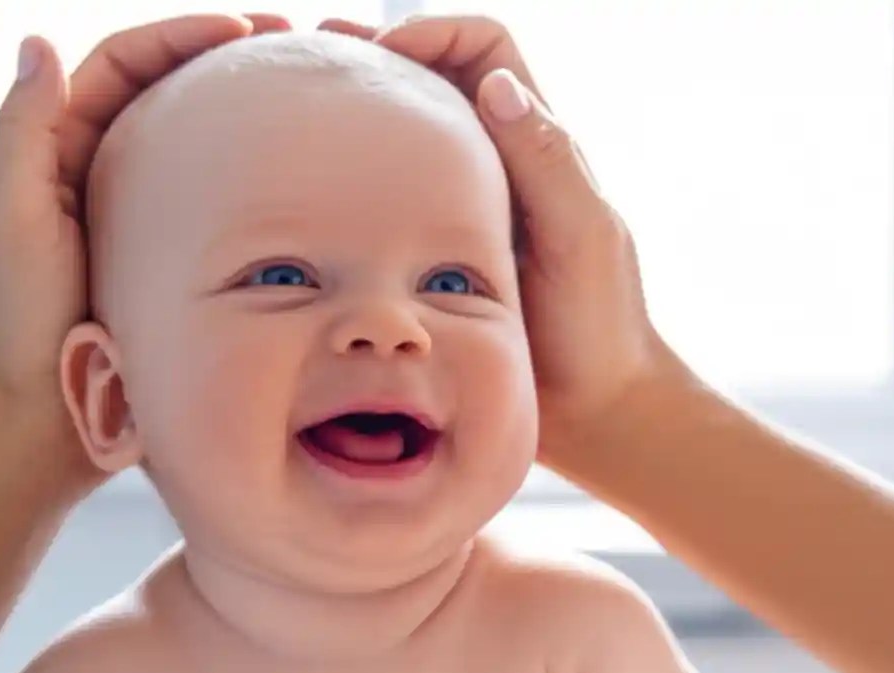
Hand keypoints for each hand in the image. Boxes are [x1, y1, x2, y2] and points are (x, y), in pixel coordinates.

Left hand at [0, 13, 290, 496]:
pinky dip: (247, 175)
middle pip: (163, 87)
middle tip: (291, 43)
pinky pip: (212, 199)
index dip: (178, 34)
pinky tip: (290, 178)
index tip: (245, 30)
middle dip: (220, 54)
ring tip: (300, 92)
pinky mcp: (166, 257)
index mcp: (55, 151)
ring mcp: (136, 214)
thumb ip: (23, 132)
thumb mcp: (15, 223)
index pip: (121, 64)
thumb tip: (36, 41)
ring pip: (191, 139)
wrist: (45, 423)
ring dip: (240, 108)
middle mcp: (96, 172)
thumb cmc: (21, 328)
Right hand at [318, 16, 696, 477]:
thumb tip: (497, 85)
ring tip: (294, 108)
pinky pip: (393, 204)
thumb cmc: (600, 328)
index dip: (436, 32)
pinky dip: (354, 183)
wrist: (597, 413)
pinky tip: (308, 197)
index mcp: (538, 147)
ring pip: (410, 139)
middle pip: (438, 80)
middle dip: (379, 57)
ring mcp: (465, 212)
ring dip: (360, 114)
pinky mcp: (438, 258)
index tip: (381, 56)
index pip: (488, 49)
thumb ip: (547, 162)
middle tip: (309, 59)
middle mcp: (500, 167)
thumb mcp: (581, 238)